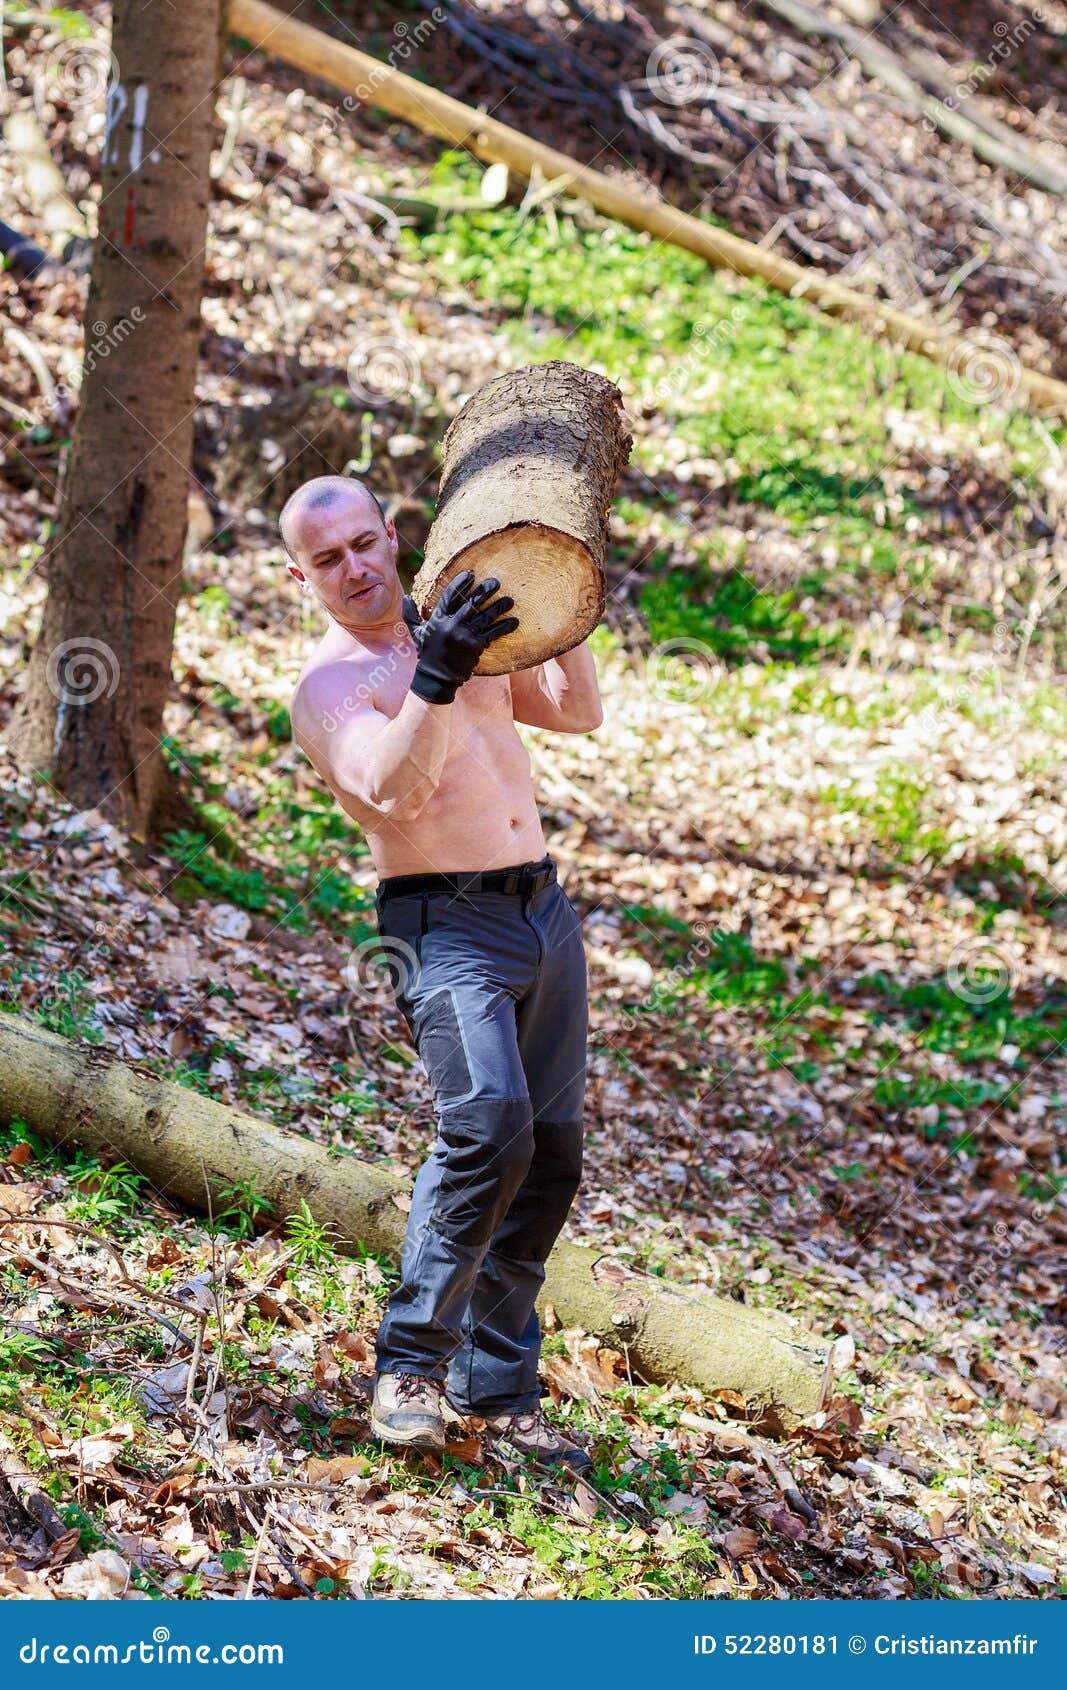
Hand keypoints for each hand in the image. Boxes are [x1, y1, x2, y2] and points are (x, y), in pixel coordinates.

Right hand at [408, 570, 518, 703]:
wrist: (437, 678)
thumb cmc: (427, 654)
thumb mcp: (416, 633)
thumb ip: (411, 614)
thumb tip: (406, 597)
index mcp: (438, 619)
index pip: (450, 596)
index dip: (461, 584)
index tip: (471, 574)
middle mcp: (452, 626)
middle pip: (471, 604)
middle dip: (484, 592)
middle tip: (495, 582)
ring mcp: (465, 636)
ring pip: (485, 617)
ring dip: (499, 608)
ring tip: (510, 600)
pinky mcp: (476, 647)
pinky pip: (492, 634)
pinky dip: (504, 627)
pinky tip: (514, 621)